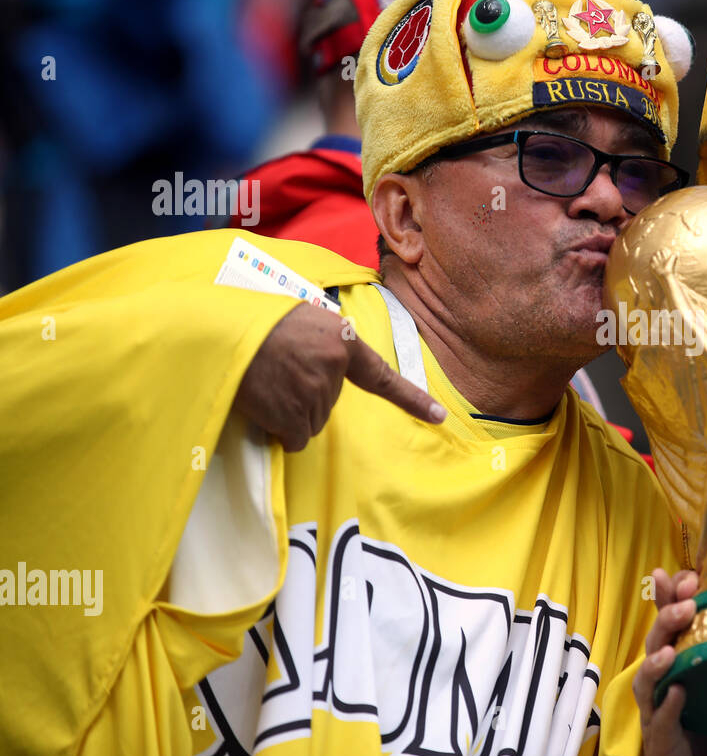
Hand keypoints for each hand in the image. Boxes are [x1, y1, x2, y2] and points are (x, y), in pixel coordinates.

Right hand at [234, 303, 445, 450]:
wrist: (217, 333)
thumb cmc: (255, 323)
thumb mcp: (303, 317)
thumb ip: (327, 341)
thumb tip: (334, 362)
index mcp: (340, 342)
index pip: (382, 376)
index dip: (413, 399)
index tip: (441, 417)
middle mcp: (334, 369)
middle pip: (331, 404)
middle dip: (307, 395)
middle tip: (278, 373)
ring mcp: (314, 393)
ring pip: (313, 422)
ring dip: (291, 412)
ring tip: (267, 385)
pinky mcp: (292, 415)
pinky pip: (296, 438)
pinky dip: (281, 431)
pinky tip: (264, 405)